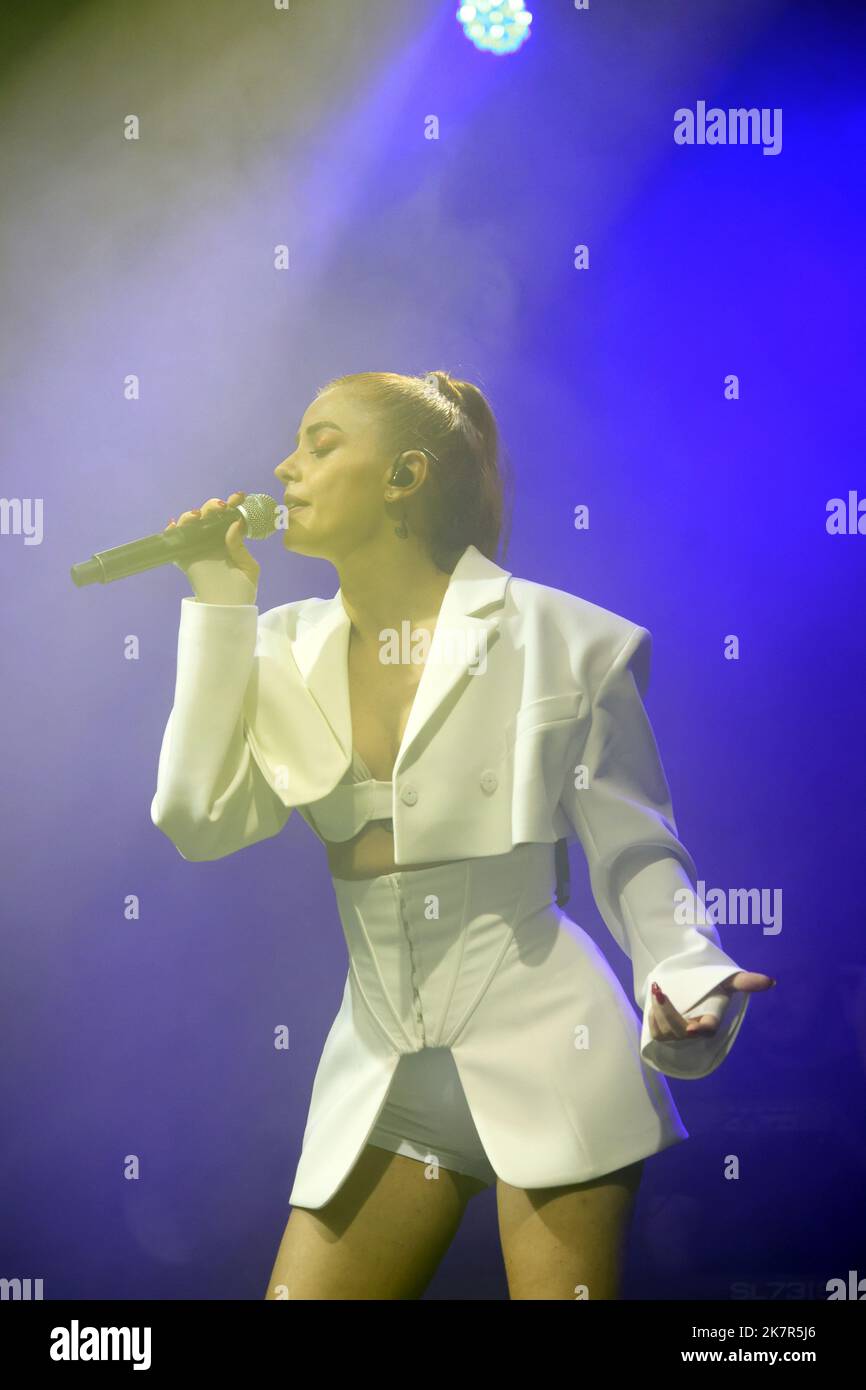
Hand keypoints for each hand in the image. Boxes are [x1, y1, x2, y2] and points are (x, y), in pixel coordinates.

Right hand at [165, 491, 259, 604]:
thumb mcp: (248, 567)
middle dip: (213, 506)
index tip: (239, 498)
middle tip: (221, 508)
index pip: (229, 517)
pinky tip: (174, 526)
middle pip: (208, 516)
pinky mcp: (184, 559)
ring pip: (189, 525)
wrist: (228, 609)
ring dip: (191, 516)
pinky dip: (171, 533)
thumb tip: (234, 524)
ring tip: (198, 516)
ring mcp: (196, 548)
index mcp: (229, 540)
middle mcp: (212, 541)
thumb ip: (240, 546)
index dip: (233, 504)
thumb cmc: (242, 590)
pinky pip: (174, 543)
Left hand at [649, 971, 775, 1041]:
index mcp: (711, 1019)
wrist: (689, 989)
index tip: (692, 1029)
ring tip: (657, 992)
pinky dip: (652, 1020)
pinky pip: (656, 1034)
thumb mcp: (726, 980)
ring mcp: (680, 1036)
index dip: (701, 1030)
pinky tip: (653, 1004)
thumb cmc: (710, 987)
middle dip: (668, 1012)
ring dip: (658, 1014)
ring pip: (666, 1032)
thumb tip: (771, 981)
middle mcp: (696, 1031)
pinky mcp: (666, 1035)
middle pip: (680, 1030)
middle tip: (659, 991)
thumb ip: (745, 981)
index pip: (708, 1029)